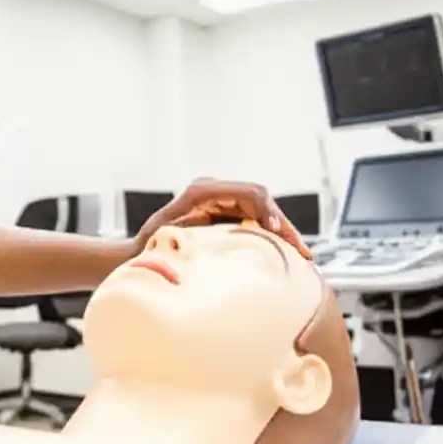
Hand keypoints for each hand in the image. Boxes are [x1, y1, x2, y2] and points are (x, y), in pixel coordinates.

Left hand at [135, 177, 311, 259]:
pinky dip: (272, 233)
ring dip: (283, 230)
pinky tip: (288, 250)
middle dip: (284, 224)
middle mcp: (214, 188)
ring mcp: (221, 197)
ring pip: (263, 208)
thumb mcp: (169, 234)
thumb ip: (192, 230)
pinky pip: (255, 216)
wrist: (140, 247)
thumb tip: (219, 231)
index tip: (277, 231)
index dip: (267, 210)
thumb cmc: (150, 243)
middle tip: (301, 251)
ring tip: (302, 255)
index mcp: (202, 190)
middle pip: (262, 199)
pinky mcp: (225, 208)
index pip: (248, 193)